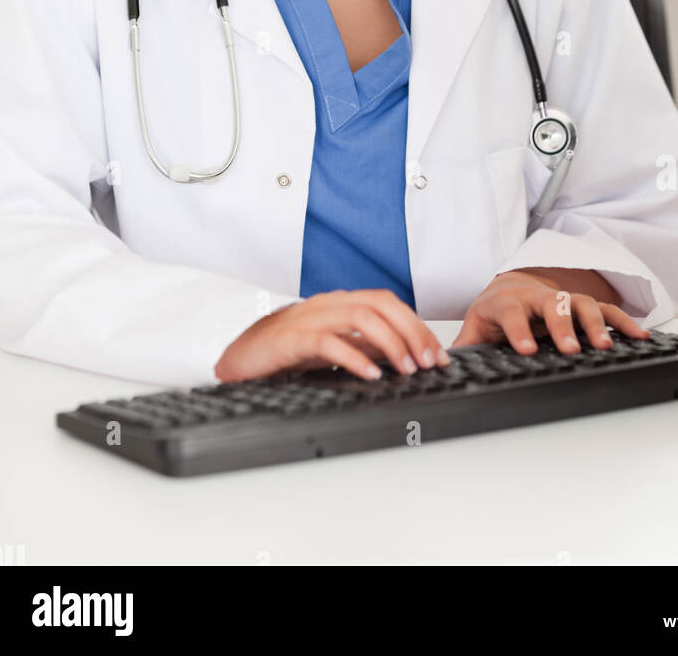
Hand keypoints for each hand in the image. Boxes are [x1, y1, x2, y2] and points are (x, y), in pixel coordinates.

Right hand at [214, 288, 451, 382]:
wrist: (239, 358)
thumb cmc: (285, 352)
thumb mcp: (332, 346)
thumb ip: (362, 345)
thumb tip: (402, 355)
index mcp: (340, 303)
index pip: (389, 303)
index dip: (417, 326)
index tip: (438, 354)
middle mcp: (328, 304)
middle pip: (381, 304)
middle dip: (412, 332)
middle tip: (429, 362)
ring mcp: (310, 318)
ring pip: (361, 317)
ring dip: (391, 343)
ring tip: (407, 369)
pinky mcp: (292, 339)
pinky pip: (329, 342)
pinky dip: (355, 357)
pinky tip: (371, 374)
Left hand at [450, 268, 650, 355]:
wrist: (509, 286)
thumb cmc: (493, 312)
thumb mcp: (474, 328)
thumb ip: (465, 348)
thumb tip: (446, 368)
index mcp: (506, 302)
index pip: (511, 313)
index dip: (519, 330)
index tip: (527, 348)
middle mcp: (536, 296)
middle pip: (551, 304)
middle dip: (563, 326)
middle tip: (571, 349)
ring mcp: (561, 299)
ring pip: (581, 303)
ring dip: (594, 323)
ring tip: (606, 346)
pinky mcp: (580, 305)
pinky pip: (605, 310)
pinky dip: (623, 321)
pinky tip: (640, 336)